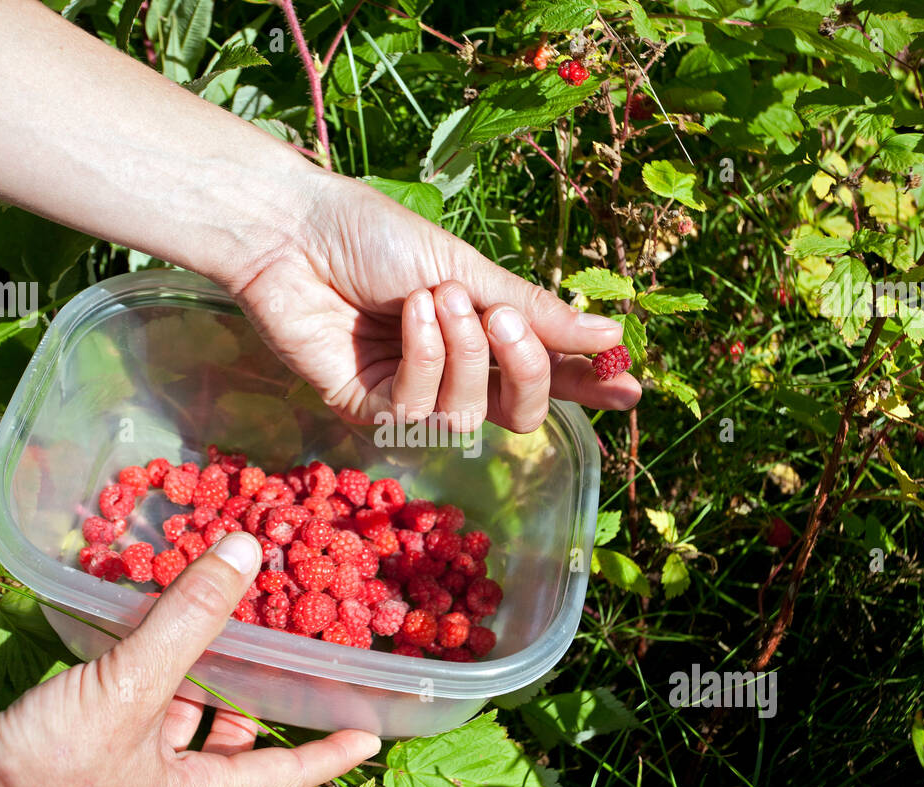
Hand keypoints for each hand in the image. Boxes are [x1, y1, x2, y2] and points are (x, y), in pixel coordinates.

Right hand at [0, 533, 379, 786]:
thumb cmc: (55, 769)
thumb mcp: (132, 687)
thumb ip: (187, 618)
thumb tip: (246, 550)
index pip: (287, 774)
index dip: (331, 752)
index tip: (372, 731)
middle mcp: (171, 786)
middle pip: (235, 739)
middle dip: (258, 695)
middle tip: (285, 645)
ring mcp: (128, 770)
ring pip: (184, 717)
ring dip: (200, 670)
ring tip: (222, 616)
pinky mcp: (89, 749)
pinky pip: (140, 705)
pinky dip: (153, 667)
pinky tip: (150, 623)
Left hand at [234, 170, 641, 433]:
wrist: (295, 231)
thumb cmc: (373, 236)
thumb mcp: (466, 267)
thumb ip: (534, 311)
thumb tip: (610, 335)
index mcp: (480, 335)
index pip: (544, 375)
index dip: (585, 386)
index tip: (628, 388)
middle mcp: (450, 374)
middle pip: (518, 415)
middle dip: (525, 371)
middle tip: (505, 321)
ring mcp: (408, 398)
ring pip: (468, 418)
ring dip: (462, 354)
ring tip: (437, 298)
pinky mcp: (366, 411)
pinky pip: (416, 413)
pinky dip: (421, 360)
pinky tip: (407, 317)